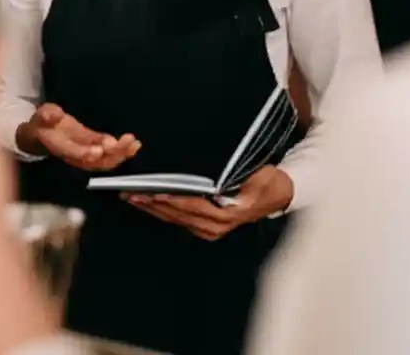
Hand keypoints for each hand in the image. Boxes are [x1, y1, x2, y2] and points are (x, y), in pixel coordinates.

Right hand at [16, 104, 141, 170]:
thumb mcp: (41, 115)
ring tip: (134, 144)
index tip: (98, 150)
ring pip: (105, 160)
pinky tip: (135, 144)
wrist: (43, 134)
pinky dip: (122, 150)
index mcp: (60, 147)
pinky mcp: (95, 146)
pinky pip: (109, 152)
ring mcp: (87, 152)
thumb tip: (53, 115)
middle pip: (94, 161)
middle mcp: (76, 154)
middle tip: (123, 143)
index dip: (85, 153)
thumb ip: (46, 116)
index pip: (72, 153)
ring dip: (120, 154)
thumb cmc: (42, 124)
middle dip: (111, 154)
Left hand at [123, 166, 294, 240]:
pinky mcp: (204, 226)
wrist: (278, 195)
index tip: (154, 193)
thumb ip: (241, 182)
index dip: (173, 200)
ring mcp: (209, 229)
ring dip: (153, 208)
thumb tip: (217, 183)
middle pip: (178, 214)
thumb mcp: (260, 179)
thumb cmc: (268, 183)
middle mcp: (215, 226)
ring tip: (132, 198)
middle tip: (131, 194)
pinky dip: (162, 211)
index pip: (194, 206)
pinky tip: (147, 203)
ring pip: (175, 219)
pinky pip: (179, 219)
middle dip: (154, 204)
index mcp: (227, 215)